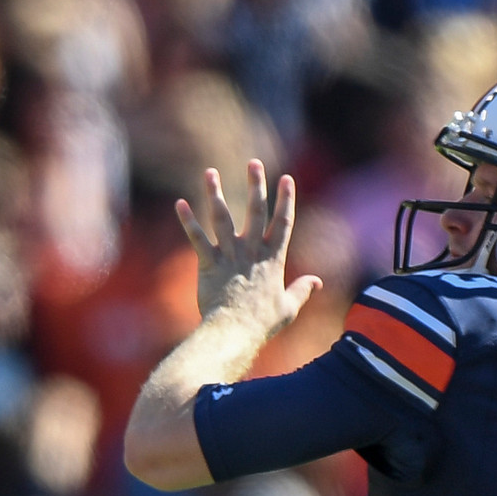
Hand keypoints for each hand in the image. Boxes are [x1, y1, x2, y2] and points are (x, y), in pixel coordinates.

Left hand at [176, 160, 320, 339]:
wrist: (235, 333)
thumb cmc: (262, 323)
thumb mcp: (288, 307)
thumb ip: (302, 290)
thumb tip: (317, 282)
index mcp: (273, 258)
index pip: (283, 222)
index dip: (286, 199)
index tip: (286, 178)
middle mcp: (252, 251)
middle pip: (255, 211)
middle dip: (256, 184)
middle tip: (254, 163)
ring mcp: (230, 255)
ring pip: (222, 217)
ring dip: (215, 193)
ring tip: (210, 173)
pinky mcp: (209, 263)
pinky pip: (197, 238)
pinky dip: (188, 221)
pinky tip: (179, 204)